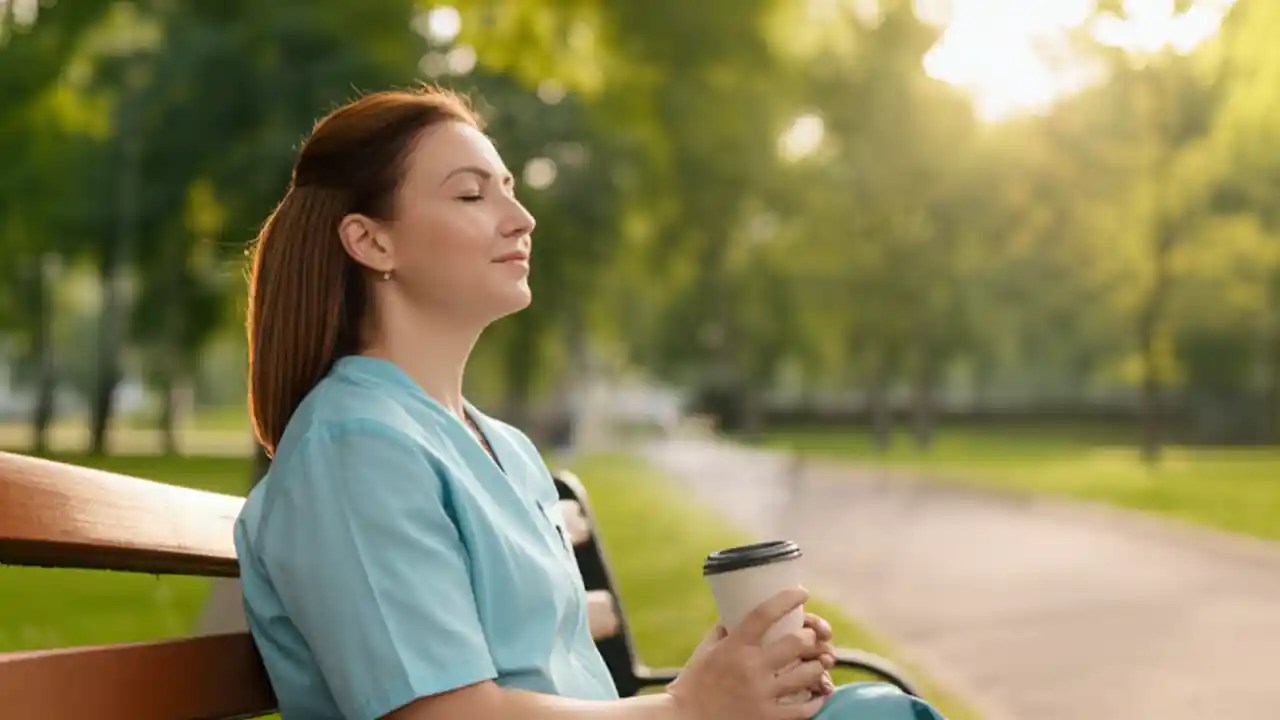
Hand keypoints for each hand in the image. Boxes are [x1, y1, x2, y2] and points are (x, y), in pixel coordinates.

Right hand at [666, 588, 829, 719]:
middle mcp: (750, 668)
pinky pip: (804, 708)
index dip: (787, 599)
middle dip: (810, 637)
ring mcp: (761, 695)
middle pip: (795, 643)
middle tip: (811, 638)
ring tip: (819, 663)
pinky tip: (818, 693)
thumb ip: (724, 631)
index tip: (801, 593)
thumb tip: (738, 612)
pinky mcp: (768, 718)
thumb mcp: (705, 650)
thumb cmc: (694, 683)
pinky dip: (816, 699)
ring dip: (817, 666)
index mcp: (734, 647)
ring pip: (806, 674)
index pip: (764, 614)